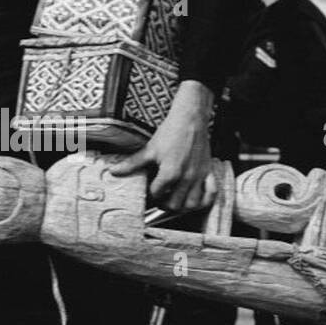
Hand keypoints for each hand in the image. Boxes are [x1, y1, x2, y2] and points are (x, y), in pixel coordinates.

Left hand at [110, 80, 216, 211]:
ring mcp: (199, 176)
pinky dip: (204, 200)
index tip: (148, 192)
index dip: (150, 195)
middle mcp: (186, 178)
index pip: (157, 194)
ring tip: (175, 201)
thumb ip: (133, 163)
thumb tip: (114, 171)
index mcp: (170, 173)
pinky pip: (211, 193)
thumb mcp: (150, 149)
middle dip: (164, 204)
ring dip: (183, 206)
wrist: (190, 118)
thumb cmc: (171, 131)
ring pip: (192, 204)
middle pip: (175, 204)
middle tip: (159, 199)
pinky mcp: (208, 171)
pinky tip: (196, 198)